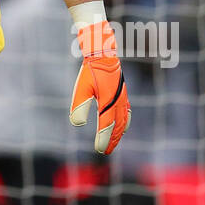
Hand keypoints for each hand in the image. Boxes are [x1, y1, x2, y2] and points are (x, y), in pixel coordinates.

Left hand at [69, 20, 130, 154]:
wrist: (103, 53)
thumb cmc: (90, 71)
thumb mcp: (81, 88)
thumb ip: (79, 106)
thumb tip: (77, 124)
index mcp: (108, 101)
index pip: (106, 126)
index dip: (103, 139)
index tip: (99, 150)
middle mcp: (118, 101)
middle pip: (117, 127)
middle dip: (112, 140)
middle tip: (105, 151)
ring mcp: (122, 98)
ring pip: (124, 121)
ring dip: (119, 134)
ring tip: (113, 143)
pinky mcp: (123, 94)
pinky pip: (127, 113)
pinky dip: (125, 123)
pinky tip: (122, 127)